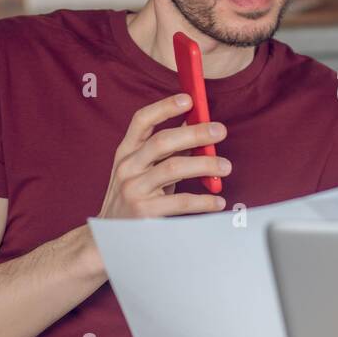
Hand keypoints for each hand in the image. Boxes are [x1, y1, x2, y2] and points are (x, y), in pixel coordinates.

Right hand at [97, 93, 230, 218]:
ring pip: (173, 168)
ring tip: (226, 167)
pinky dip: (203, 201)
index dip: (165, 107)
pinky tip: (217, 201)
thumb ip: (168, 152)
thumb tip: (198, 129)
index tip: (189, 99)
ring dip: (205, 164)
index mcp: (126, 152)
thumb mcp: (144, 170)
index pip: (141, 120)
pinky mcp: (144, 213)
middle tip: (220, 131)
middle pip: (162, 142)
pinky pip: (180, 202)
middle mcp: (127, 167)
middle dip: (194, 133)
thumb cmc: (136, 198)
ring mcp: (133, 189)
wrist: (111, 238)